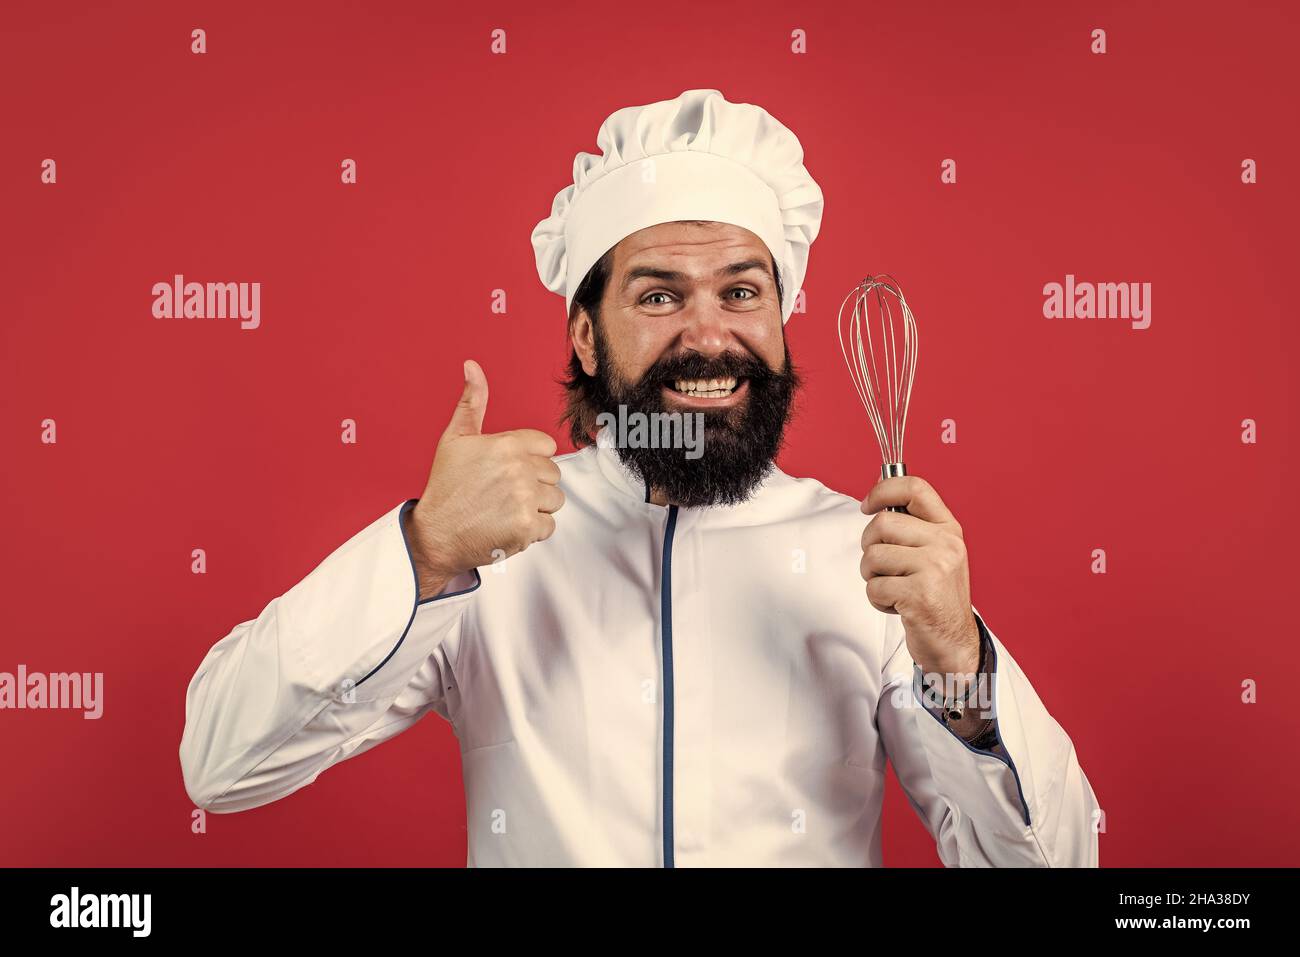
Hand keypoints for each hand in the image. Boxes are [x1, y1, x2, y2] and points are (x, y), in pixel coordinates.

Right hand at [404, 359, 563, 596]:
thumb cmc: (446, 487)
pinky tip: (508, 526)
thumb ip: (472, 402)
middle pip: (553, 474)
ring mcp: (524, 499)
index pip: (547, 447)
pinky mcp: (527, 527)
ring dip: (536, 507)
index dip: (530, 459)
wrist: (436, 535)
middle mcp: (519, 469)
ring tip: (507, 509)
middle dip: (534, 484)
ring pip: (555, 499)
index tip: (509, 470)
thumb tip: (472, 365)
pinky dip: (532, 530)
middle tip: (503, 493)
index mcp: (507, 444)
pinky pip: (549, 526)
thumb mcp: (455, 438)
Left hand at [859, 475, 978, 676]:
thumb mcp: (933, 552)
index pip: (914, 488)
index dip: (883, 490)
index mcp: (949, 529)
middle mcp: (946, 544)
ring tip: (894, 588)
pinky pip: (874, 587)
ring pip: (873, 556)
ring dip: (872, 577)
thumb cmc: (935, 595)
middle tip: (882, 566)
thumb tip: (879, 482)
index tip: (866, 505)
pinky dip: (877, 600)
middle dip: (869, 546)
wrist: (953, 642)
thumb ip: (911, 522)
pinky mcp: (921, 595)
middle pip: (882, 524)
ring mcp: (936, 569)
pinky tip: (898, 605)